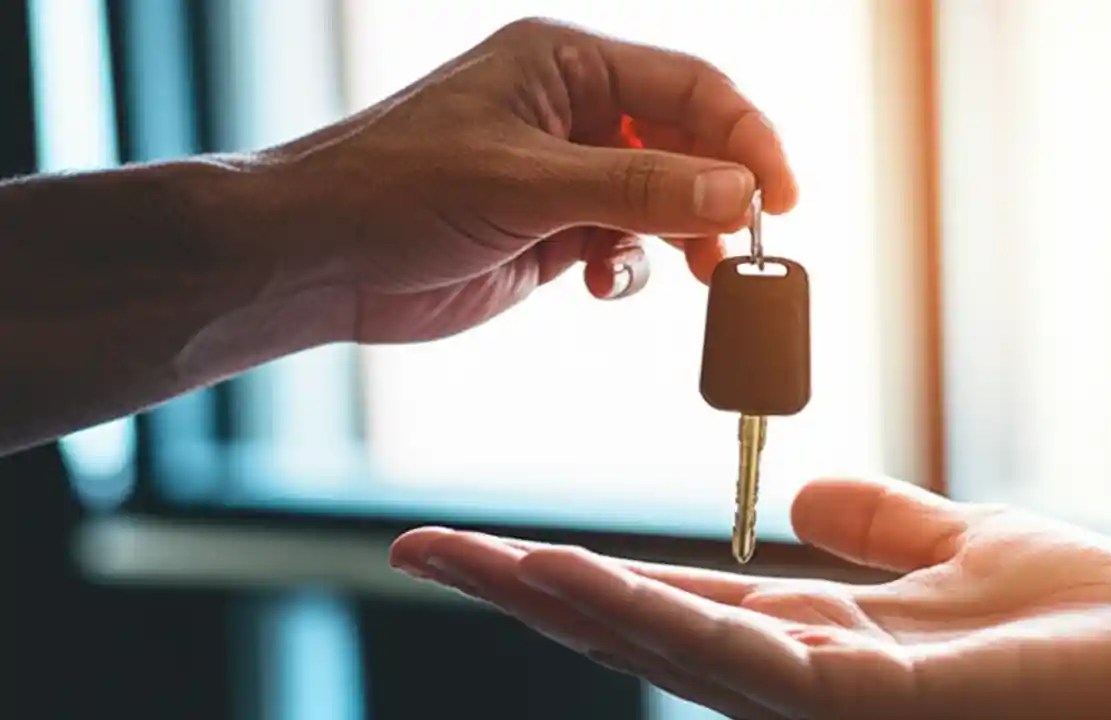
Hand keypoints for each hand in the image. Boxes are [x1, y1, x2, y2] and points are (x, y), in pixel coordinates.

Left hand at [249, 17, 796, 341]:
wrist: (319, 258)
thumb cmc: (398, 189)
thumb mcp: (525, 184)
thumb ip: (636, 189)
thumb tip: (737, 194)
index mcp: (565, 64)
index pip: (689, 86)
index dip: (746, 136)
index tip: (780, 198)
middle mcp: (571, 111)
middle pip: (685, 142)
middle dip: (718, 194)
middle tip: (743, 248)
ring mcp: (563, 173)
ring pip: (661, 198)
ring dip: (682, 237)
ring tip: (696, 274)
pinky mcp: (550, 229)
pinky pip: (622, 243)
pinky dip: (630, 268)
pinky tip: (605, 285)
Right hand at [389, 478, 1110, 718]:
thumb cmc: (1096, 637)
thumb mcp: (970, 548)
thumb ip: (884, 525)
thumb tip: (799, 496)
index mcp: (818, 643)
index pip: (671, 603)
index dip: (578, 576)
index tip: (493, 541)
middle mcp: (801, 682)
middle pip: (640, 630)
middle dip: (530, 592)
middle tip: (424, 546)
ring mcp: (828, 704)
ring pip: (666, 650)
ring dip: (567, 605)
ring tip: (476, 560)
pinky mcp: (870, 707)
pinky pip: (741, 660)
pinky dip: (649, 622)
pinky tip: (580, 584)